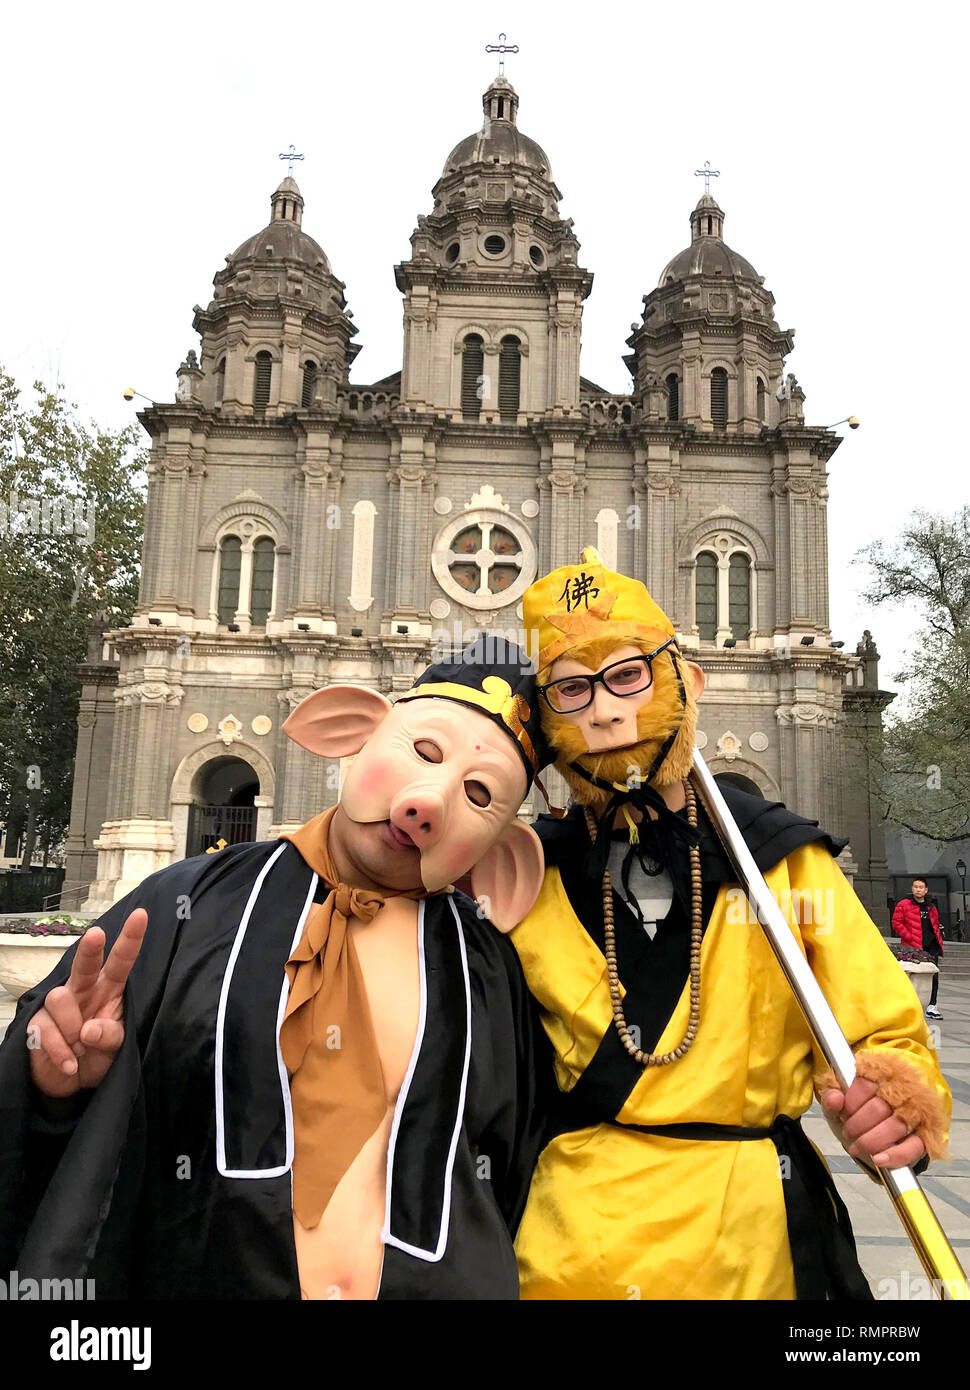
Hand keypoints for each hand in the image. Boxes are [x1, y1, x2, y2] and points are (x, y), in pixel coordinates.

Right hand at [27, 909, 147, 1098]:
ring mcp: (59, 1005)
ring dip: (72, 1030)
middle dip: (90, 948)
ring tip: (81, 1050)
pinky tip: (70, 1064)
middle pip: (85, 964)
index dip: (130, 939)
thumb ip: (110, 1036)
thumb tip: (90, 1031)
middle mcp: (84, 990)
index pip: (121, 962)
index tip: (141, 915)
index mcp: (109, 990)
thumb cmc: (98, 1055)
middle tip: (97, 935)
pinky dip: (61, 1052)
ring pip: (60, 998)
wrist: (70, 1083)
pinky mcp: (37, 1022)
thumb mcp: (115, 1050)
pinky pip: (46, 1029)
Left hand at [821, 1075, 925, 1168]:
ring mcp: (915, 1115)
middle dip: (857, 1125)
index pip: (865, 1084)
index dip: (850, 1103)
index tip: (843, 1114)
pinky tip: (879, 1159)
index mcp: (881, 1076)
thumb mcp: (839, 1106)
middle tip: (848, 1132)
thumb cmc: (856, 1116)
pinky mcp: (922, 1138)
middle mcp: (902, 1092)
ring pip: (895, 1126)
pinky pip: (912, 1148)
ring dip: (871, 1140)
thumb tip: (835, 1099)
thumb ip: (832, 1100)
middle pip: (878, 1107)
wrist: (871, 1137)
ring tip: (857, 1146)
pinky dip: (894, 1155)